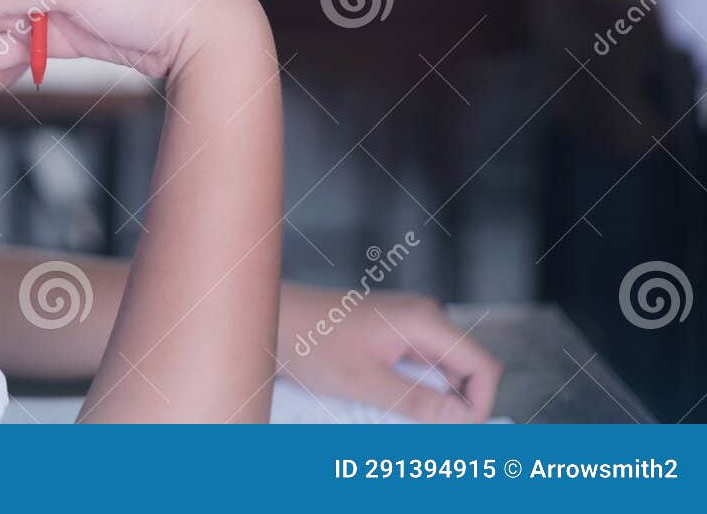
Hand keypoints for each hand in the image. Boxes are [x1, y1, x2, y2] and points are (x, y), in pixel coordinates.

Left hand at [277, 285, 503, 421]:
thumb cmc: (308, 341)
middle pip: (465, 370)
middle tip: (427, 437)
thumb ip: (417, 402)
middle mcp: (422, 317)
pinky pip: (417, 368)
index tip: (457, 433)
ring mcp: (407, 324)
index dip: (480, 404)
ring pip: (440, 373)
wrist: (271, 316)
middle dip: (454, 407)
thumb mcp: (364, 382)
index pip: (483, 365)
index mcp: (423, 320)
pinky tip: (387, 407)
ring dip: (430, 402)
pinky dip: (411, 392)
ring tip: (398, 421)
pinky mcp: (391, 333)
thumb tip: (462, 420)